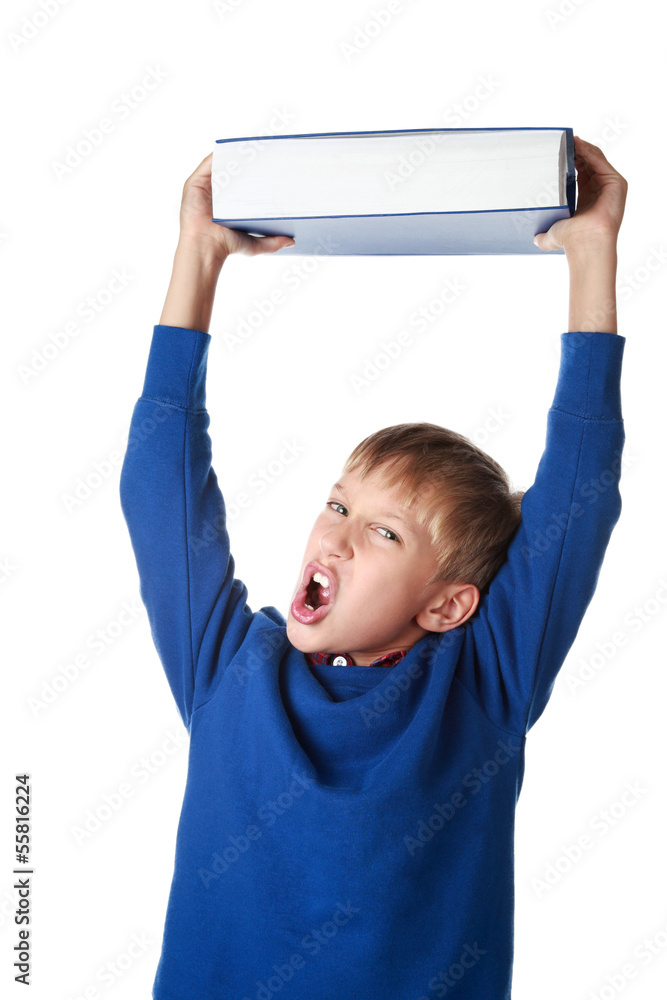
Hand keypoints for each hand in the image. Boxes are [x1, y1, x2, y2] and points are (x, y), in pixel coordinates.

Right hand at [177, 152, 294, 260]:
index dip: (256, 172)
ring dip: (234, 154)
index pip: (244, 182)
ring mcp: (206, 186)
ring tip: (250, 146)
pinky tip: (232, 149)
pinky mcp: (196, 182)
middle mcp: (217, 193)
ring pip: (221, 164)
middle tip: (264, 151)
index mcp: (229, 203)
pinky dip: (219, 153)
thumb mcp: (254, 244)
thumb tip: (291, 241)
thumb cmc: (226, 246)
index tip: (271, 164)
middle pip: (233, 170)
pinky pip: (208, 163)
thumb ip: (272, 242)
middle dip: (246, 160)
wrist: (206, 248)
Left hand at [533, 136, 627, 253]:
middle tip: (563, 142)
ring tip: (568, 140)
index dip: (571, 161)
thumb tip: (534, 239)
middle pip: (589, 163)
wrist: (584, 243)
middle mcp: (601, 191)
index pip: (581, 173)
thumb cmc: (572, 240)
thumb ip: (544, 236)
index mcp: (589, 199)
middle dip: (577, 151)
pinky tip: (577, 145)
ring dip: (582, 148)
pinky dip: (589, 151)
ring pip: (596, 160)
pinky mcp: (616, 183)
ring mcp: (610, 186)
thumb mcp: (553, 234)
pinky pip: (600, 161)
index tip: (560, 152)